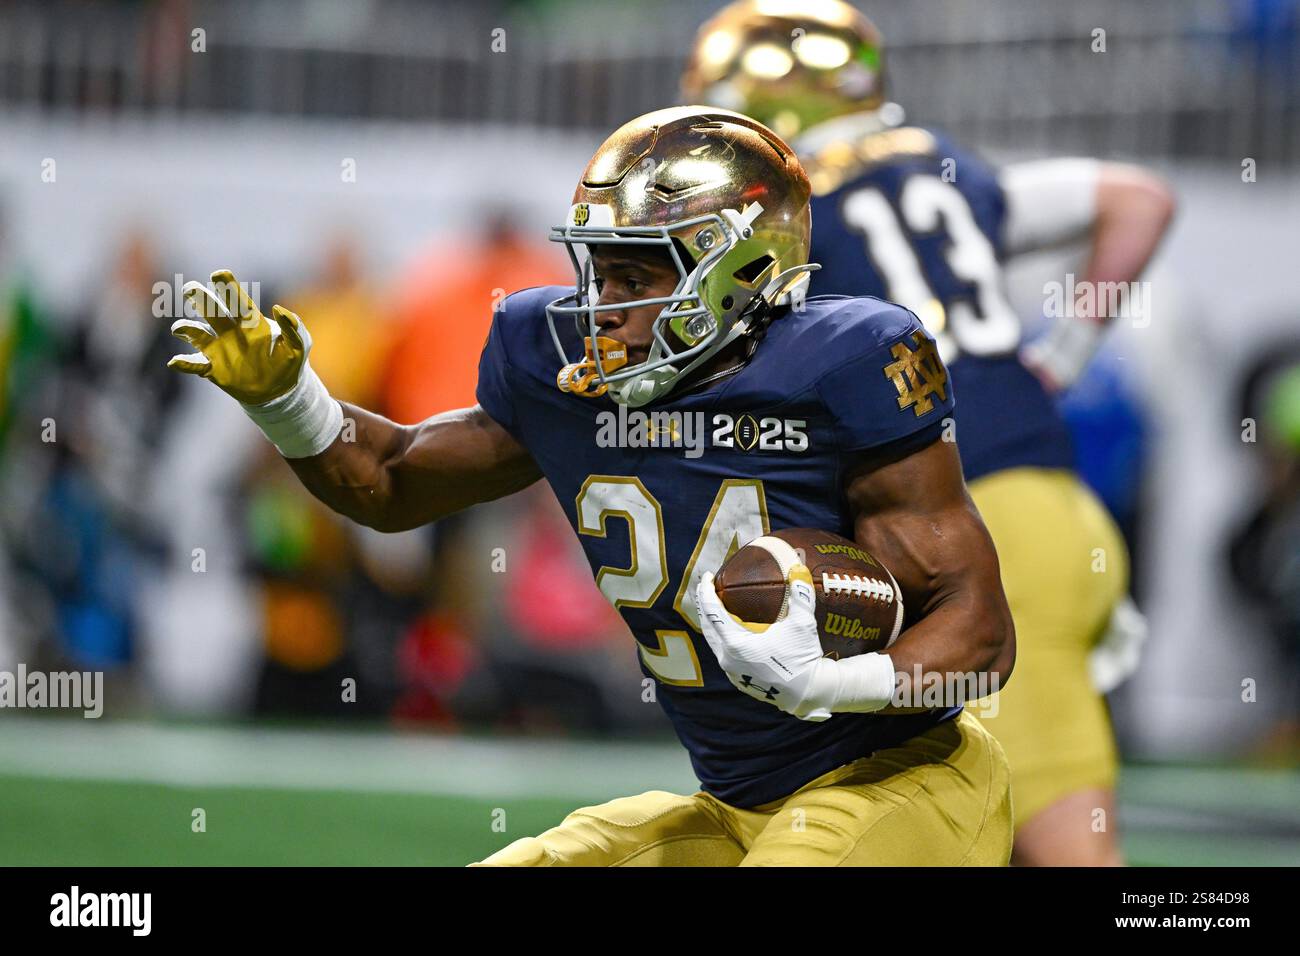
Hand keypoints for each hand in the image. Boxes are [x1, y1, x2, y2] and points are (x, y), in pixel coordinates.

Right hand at [167, 269, 311, 405]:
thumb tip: (279, 309)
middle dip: (202, 299)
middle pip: (213, 311)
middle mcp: (230, 330)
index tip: (218, 275)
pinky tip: (176, 362)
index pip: (237, 301)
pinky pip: (194, 364)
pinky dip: (185, 363)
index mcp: (251, 322)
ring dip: (187, 328)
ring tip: (180, 329)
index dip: (228, 287)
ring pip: (198, 333)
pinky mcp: (212, 368)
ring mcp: (219, 348)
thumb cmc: (289, 362)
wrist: (279, 390)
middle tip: (191, 290)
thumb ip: (294, 327)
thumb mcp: (300, 345)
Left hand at [696, 564, 835, 720]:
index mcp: (736, 643)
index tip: (706, 576)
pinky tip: (730, 630)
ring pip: (714, 641)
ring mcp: (731, 670)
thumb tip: (799, 568)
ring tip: (715, 606)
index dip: (706, 591)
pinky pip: (723, 653)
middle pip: (707, 626)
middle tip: (707, 587)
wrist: (809, 692)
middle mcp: (727, 658)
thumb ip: (801, 594)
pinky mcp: (739, 678)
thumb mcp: (802, 624)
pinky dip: (722, 637)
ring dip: (712, 622)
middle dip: (705, 605)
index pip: (712, 612)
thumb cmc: (803, 658)